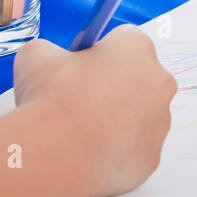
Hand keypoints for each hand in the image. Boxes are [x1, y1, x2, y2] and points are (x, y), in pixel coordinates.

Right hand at [13, 24, 176, 196]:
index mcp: (137, 47)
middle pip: (136, 77)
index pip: (122, 41)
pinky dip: (116, 150)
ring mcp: (160, 121)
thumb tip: (48, 59)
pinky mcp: (153, 155)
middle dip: (111, 86)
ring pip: (139, 115)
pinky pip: (135, 148)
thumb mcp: (36, 56)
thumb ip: (49, 51)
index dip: (96, 54)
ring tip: (81, 130)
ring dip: (116, 120)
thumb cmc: (49, 98)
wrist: (54, 155)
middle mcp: (159, 80)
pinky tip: (90, 153)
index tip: (78, 69)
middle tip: (77, 101)